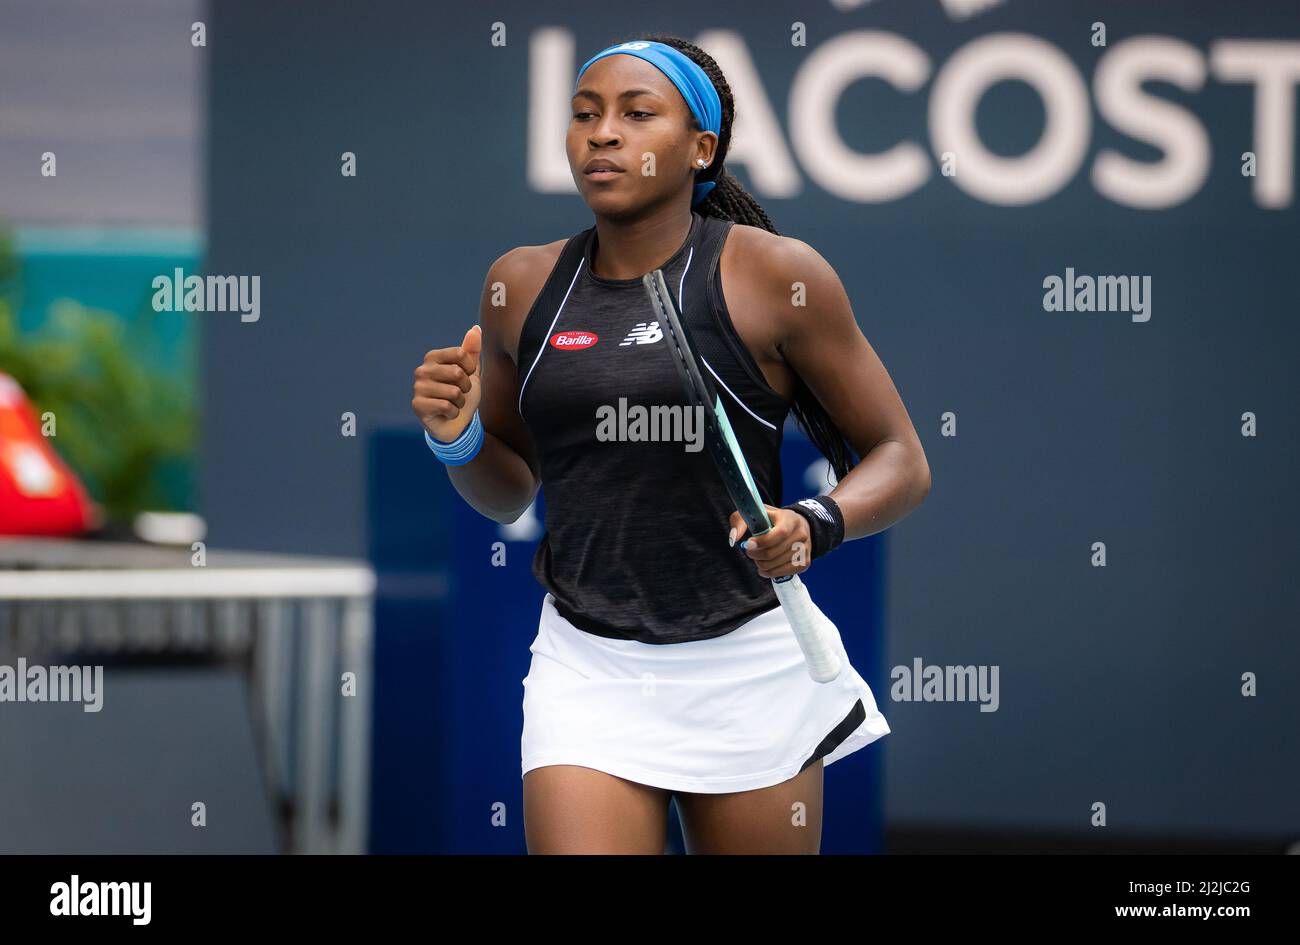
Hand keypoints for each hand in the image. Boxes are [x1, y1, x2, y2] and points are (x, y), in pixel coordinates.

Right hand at [412, 325, 481, 441]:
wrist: (456, 423)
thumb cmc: (462, 394)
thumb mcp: (471, 372)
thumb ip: (472, 351)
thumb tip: (476, 328)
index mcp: (433, 357)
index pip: (460, 353)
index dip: (471, 368)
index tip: (467, 376)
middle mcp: (422, 370)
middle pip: (458, 373)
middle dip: (466, 387)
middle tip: (460, 393)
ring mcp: (418, 387)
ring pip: (454, 392)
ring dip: (460, 402)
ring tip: (453, 403)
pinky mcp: (417, 405)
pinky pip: (446, 406)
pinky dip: (454, 413)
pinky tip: (447, 413)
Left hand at [728, 505, 811, 578]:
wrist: (797, 526)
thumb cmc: (773, 520)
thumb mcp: (756, 513)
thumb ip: (739, 521)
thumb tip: (734, 538)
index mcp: (790, 518)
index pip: (780, 533)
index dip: (762, 541)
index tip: (748, 544)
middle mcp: (801, 534)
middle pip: (773, 553)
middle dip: (755, 555)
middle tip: (749, 551)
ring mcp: (805, 550)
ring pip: (775, 565)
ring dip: (761, 564)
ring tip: (759, 557)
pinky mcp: (805, 563)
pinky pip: (782, 573)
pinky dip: (769, 572)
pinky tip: (765, 566)